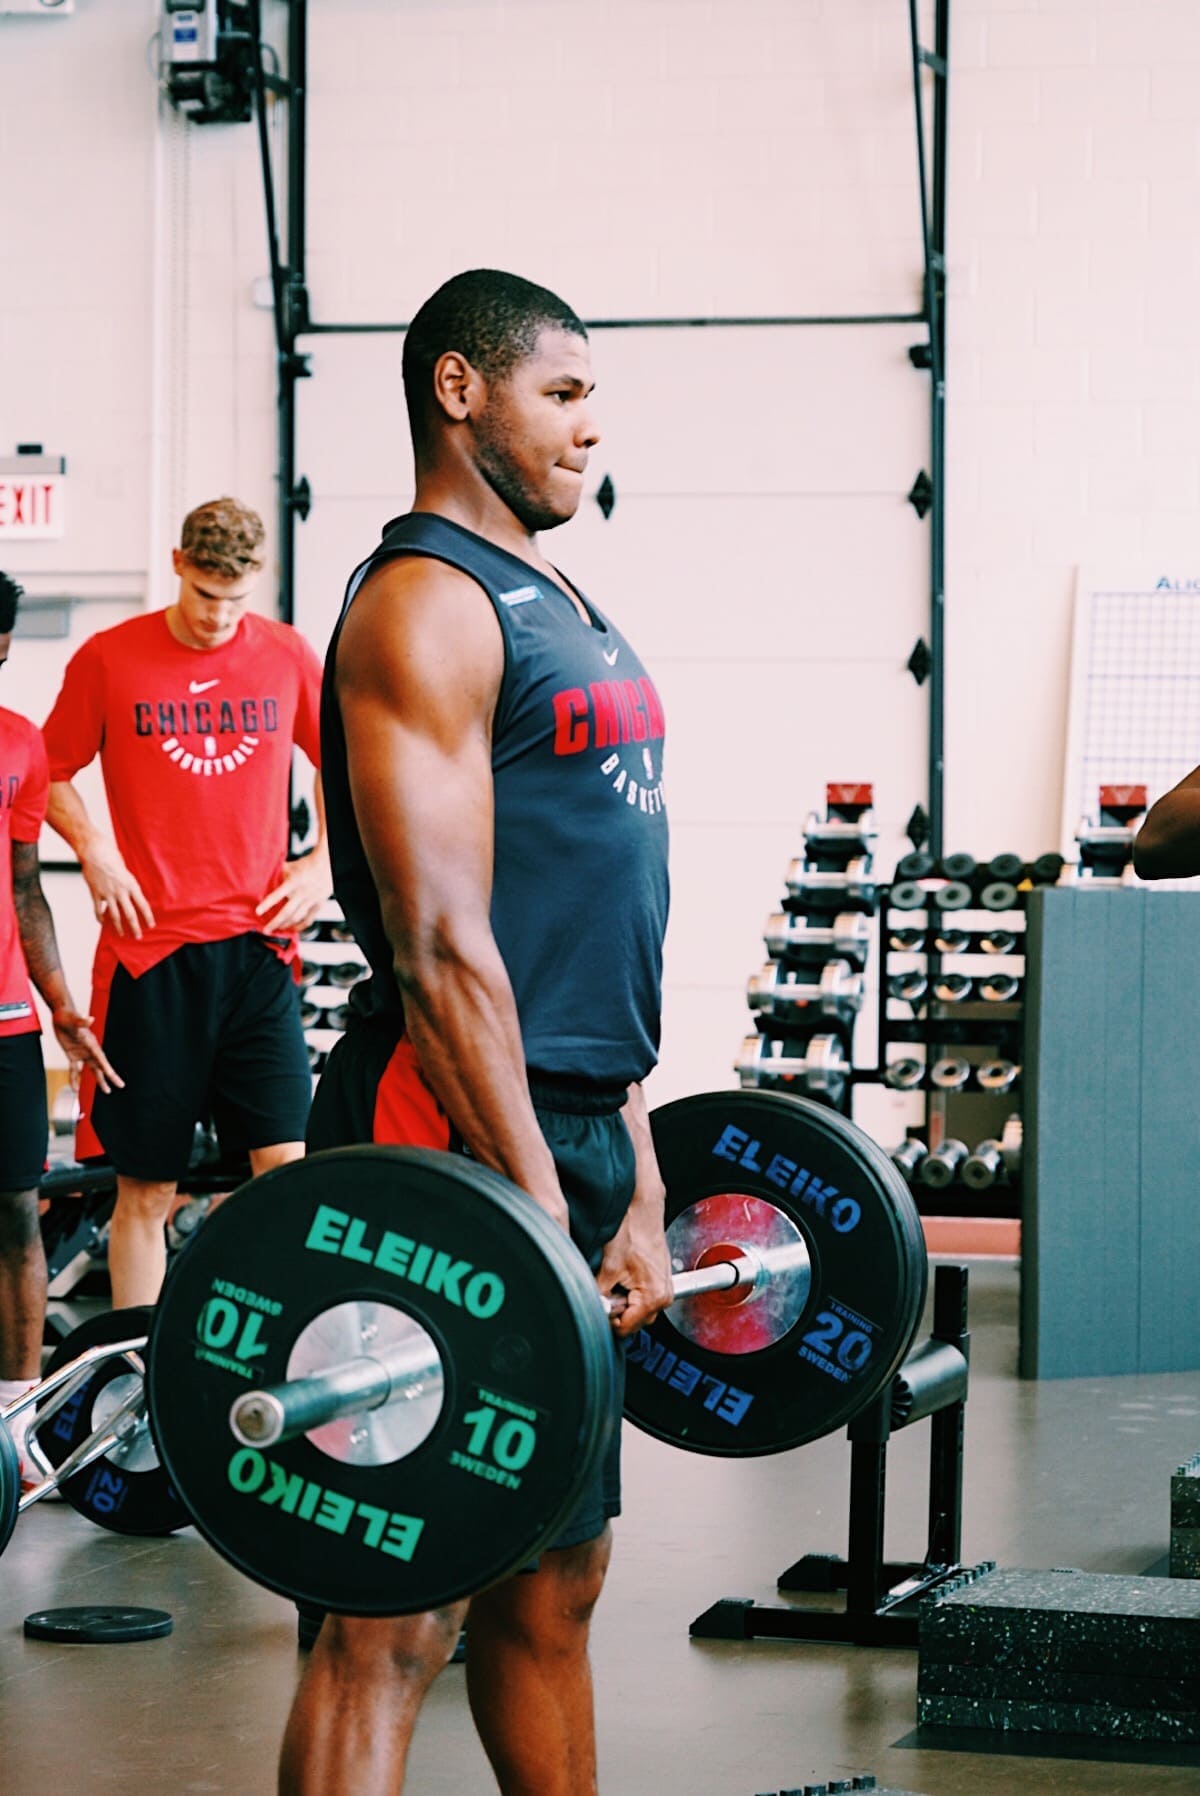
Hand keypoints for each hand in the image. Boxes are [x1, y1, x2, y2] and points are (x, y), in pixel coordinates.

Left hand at [51, 1006, 123, 1094]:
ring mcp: (82, 1053)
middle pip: (101, 1066)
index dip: (106, 1066)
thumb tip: (90, 1019)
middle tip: (120, 1085)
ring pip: (92, 1069)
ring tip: (107, 1090)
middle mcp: (89, 1050)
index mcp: (91, 1043)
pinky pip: (75, 1069)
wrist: (62, 1014)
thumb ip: (82, 1022)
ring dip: (99, 1079)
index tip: (111, 1075)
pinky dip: (74, 1079)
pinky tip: (75, 1089)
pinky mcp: (73, 1054)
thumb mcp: (73, 1020)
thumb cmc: (68, 1016)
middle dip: (110, 1076)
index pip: (100, 1057)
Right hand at [80, 842, 154, 938]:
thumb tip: (133, 896)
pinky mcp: (95, 893)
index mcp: (131, 885)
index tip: (151, 925)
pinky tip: (102, 923)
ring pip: (114, 915)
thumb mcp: (126, 872)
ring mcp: (107, 894)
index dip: (148, 916)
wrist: (96, 852)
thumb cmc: (112, 859)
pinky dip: (100, 918)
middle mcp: (121, 891)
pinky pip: (98, 910)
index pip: (143, 905)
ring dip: (118, 927)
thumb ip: (129, 885)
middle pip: (130, 914)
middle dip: (135, 927)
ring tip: (122, 935)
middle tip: (138, 937)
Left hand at [255, 848, 331, 934]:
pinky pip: (309, 920)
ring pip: (297, 918)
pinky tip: (293, 928)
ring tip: (277, 929)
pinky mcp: (318, 905)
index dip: (267, 904)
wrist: (327, 865)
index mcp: (294, 882)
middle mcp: (302, 892)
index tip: (258, 912)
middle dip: (275, 923)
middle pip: (287, 912)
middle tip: (266, 930)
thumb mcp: (290, 866)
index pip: (278, 895)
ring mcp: (311, 900)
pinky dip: (300, 926)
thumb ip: (277, 873)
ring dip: (285, 925)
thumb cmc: (307, 865)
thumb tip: (262, 875)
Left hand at [597, 1200, 673, 1338]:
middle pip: (634, 1321)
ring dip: (623, 1301)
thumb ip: (600, 1296)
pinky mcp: (659, 1279)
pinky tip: (622, 1275)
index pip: (626, 1328)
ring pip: (637, 1309)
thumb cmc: (632, 1229)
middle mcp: (664, 1295)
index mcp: (655, 1296)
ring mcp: (664, 1287)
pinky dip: (629, 1291)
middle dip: (617, 1310)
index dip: (608, 1318)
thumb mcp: (608, 1267)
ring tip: (614, 1279)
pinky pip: (642, 1296)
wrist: (642, 1208)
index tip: (600, 1304)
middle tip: (605, 1290)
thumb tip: (593, 1311)